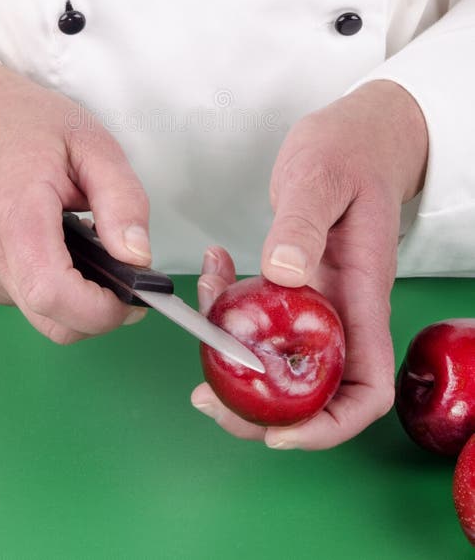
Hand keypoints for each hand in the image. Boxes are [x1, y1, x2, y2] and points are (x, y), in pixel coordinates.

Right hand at [0, 52, 151, 342]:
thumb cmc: (28, 127)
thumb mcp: (93, 145)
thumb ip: (121, 199)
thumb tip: (138, 256)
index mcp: (18, 215)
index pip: (52, 293)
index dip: (100, 310)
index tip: (135, 294)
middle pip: (51, 321)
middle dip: (101, 315)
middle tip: (132, 279)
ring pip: (44, 319)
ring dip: (84, 304)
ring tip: (100, 253)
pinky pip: (32, 303)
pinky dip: (64, 293)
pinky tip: (74, 254)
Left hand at [191, 79, 428, 448]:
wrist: (358, 135)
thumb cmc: (350, 151)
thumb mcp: (322, 176)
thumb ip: (303, 222)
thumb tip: (283, 274)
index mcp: (362, 293)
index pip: (365, 387)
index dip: (328, 425)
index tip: (278, 432)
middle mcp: (342, 307)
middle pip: (315, 390)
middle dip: (262, 408)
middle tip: (209, 395)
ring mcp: (319, 298)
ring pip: (280, 356)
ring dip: (237, 355)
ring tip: (201, 317)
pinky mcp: (296, 283)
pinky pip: (263, 314)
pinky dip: (231, 306)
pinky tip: (213, 272)